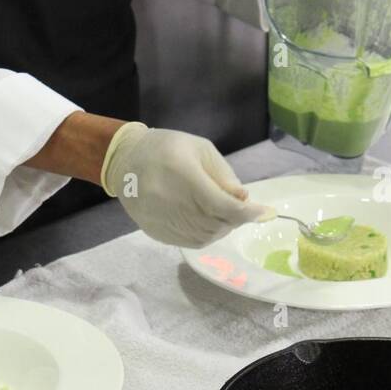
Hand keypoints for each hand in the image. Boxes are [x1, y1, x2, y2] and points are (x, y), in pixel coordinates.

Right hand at [101, 123, 268, 247]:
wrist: (124, 160)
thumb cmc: (166, 148)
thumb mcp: (200, 149)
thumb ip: (223, 175)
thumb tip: (243, 200)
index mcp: (183, 175)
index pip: (222, 204)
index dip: (247, 212)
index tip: (266, 212)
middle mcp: (170, 201)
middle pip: (216, 223)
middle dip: (236, 218)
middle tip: (242, 207)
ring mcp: (161, 220)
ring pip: (206, 236)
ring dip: (223, 227)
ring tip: (224, 213)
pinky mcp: (155, 232)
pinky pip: (191, 242)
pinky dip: (207, 235)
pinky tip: (208, 221)